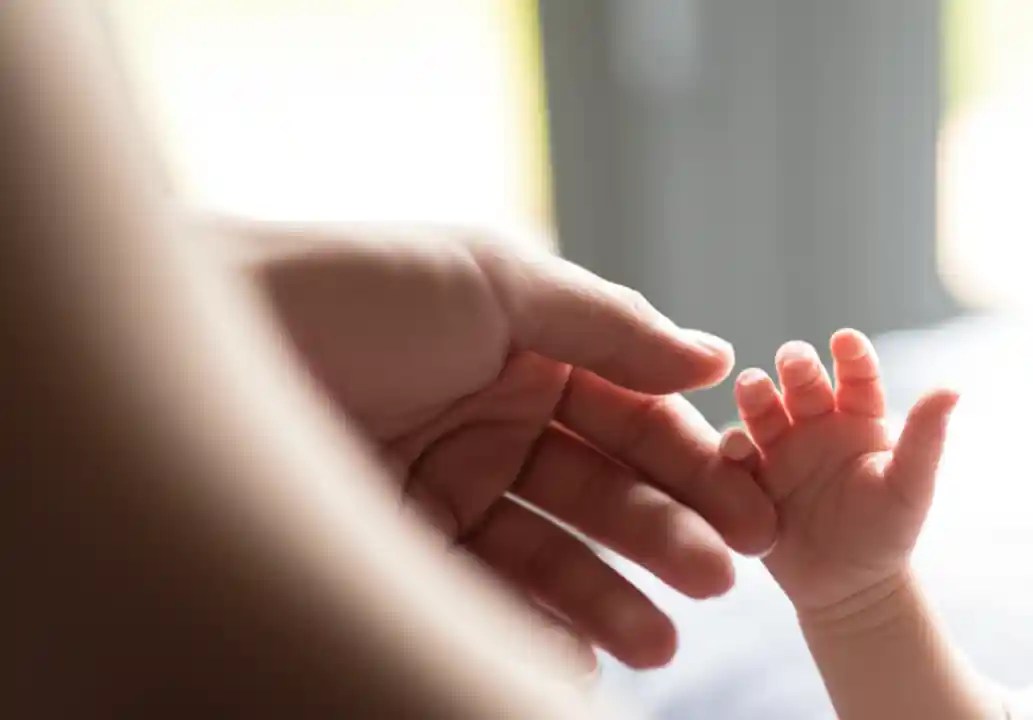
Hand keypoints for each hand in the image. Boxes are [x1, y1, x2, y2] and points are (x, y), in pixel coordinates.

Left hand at [234, 221, 776, 667]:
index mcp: (528, 353)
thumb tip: (717, 355)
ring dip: (611, 597)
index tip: (750, 511)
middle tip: (717, 580)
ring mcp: (448, 490)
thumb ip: (610, 325)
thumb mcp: (496, 282)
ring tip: (660, 641)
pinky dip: (532, 629)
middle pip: (600, 492)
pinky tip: (573, 656)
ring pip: (551, 554)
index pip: (630, 415)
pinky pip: (481, 598)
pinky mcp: (399, 550)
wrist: (211, 340)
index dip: (691, 462)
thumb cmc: (355, 290)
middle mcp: (494, 423)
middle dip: (664, 535)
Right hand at [720, 329, 956, 617]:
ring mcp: (779, 451)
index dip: (851, 356)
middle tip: (793, 360)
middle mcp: (814, 425)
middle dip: (796, 368)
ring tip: (754, 388)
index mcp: (858, 418)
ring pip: (762, 411)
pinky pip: (736, 458)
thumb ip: (925, 439)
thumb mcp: (910, 487)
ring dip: (756, 396)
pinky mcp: (750, 481)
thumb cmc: (887, 534)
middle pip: (801, 384)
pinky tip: (739, 448)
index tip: (845, 340)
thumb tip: (952, 388)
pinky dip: (733, 447)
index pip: (855, 376)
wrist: (848, 591)